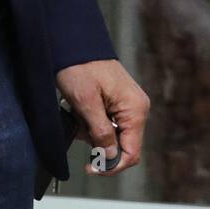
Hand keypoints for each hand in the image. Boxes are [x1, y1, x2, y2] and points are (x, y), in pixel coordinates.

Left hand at [55, 59, 149, 177]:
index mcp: (135, 109)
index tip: (91, 168)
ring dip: (93, 132)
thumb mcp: (85, 102)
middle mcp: (136, 108)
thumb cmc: (79, 66)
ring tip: (77, 114)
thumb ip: (100, 132)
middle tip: (79, 130)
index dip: (111, 166)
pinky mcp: (117, 100)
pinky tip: (80, 111)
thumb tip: (110, 157)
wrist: (73, 39)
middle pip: (122, 145)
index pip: (131, 153)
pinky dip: (93, 122)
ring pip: (113, 135)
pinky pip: (108, 122)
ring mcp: (128, 104)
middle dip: (98, 144)